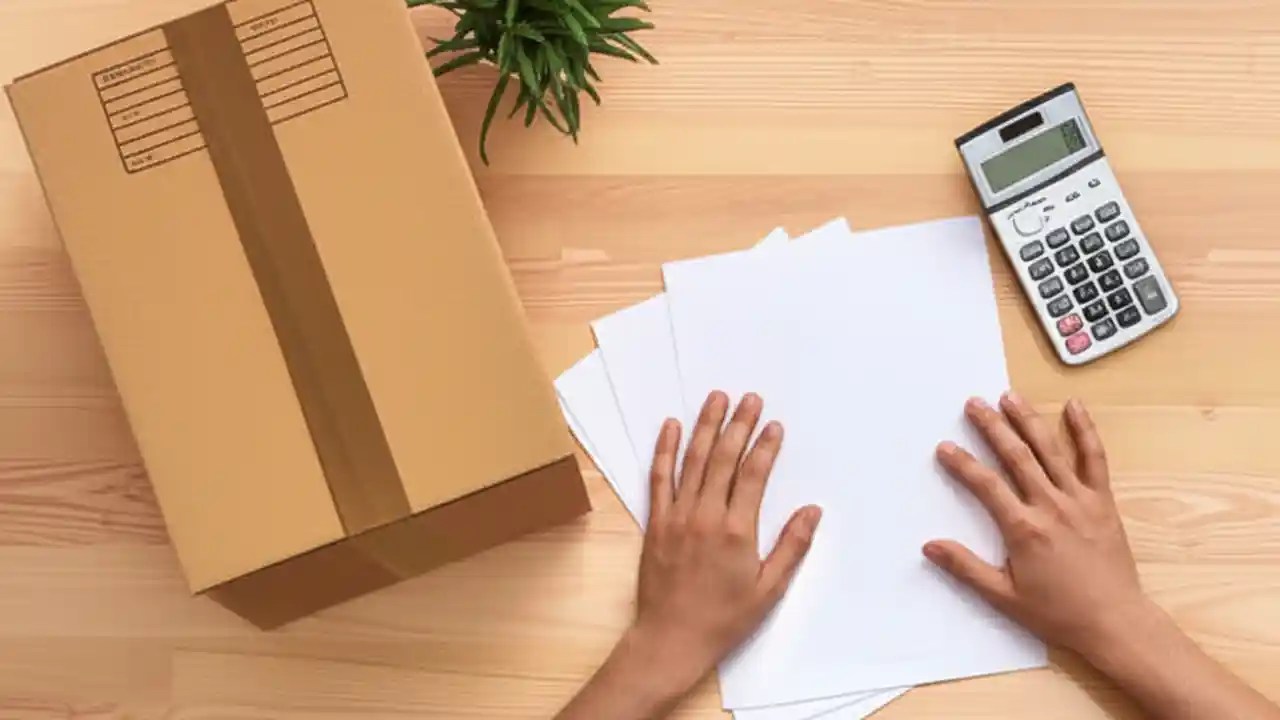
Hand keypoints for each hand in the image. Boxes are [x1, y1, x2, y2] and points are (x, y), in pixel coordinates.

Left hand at [633, 391, 821, 694]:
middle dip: (738, 425)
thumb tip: (812, 511)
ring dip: (705, 427)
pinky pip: (659, 479)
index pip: (753, 476)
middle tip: (750, 399)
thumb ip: (791, 547)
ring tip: (716, 399)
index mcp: (736, 532)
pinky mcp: (655, 523)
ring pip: (693, 461)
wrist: (670, 639)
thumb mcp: (768, 590)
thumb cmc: (723, 619)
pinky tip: (671, 427)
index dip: (765, 447)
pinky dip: (665, 451)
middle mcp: (705, 517)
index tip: (774, 425)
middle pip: (723, 459)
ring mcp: (676, 517)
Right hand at [923, 393, 1152, 659]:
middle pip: (1016, 456)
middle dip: (992, 427)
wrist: (1114, 622)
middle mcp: (1051, 506)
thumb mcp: (1004, 596)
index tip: (945, 446)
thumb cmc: (1058, 613)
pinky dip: (1084, 431)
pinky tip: (1075, 407)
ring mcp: (1079, 500)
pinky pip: (1094, 459)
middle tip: (974, 403)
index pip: (986, 485)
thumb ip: (966, 568)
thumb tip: (929, 546)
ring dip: (1028, 420)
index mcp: (1024, 528)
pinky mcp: (1102, 501)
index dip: (963, 464)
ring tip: (1010, 397)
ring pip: (1049, 450)